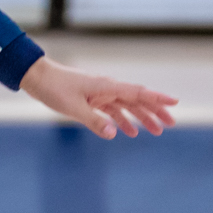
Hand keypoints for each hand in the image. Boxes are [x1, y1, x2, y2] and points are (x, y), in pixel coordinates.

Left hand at [20, 56, 177, 139]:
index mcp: (107, 87)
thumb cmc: (55, 89)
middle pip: (137, 100)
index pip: (138, 93)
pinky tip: (129, 132)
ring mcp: (100, 93)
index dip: (157, 98)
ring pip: (126, 106)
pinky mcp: (92, 99)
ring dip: (141, 118)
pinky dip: (122, 120)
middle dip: (155, 112)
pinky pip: (112, 110)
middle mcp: (107, 88)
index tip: (175, 103)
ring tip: (156, 131)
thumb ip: (95, 121)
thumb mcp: (74, 108)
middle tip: (170, 124)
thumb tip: (115, 134)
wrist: (38, 78)